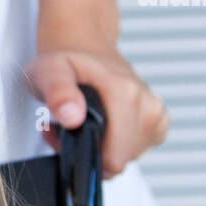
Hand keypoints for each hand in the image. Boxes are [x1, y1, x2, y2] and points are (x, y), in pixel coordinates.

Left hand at [23, 42, 169, 178]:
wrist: (83, 45)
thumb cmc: (65, 60)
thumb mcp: (47, 72)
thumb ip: (58, 94)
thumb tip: (72, 117)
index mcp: (126, 94)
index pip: (113, 160)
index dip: (84, 155)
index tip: (67, 134)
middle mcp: (147, 104)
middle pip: (118, 161)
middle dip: (92, 152)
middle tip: (70, 126)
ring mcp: (156, 113)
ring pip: (127, 157)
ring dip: (103, 147)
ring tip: (84, 122)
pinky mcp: (158, 122)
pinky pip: (137, 150)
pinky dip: (117, 144)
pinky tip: (102, 125)